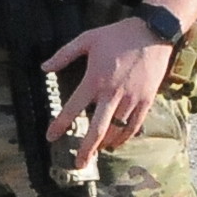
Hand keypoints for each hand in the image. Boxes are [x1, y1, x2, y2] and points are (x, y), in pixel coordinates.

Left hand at [43, 16, 168, 167]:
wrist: (153, 33)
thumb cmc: (117, 35)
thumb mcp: (87, 39)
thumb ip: (64, 54)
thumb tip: (44, 67)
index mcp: (95, 80)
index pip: (73, 108)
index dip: (60, 124)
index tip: (51, 137)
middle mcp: (113, 93)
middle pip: (98, 129)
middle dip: (87, 149)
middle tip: (79, 164)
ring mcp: (132, 98)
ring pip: (117, 130)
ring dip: (105, 143)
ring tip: (96, 151)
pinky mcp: (147, 100)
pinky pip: (135, 125)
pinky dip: (125, 136)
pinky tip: (117, 141)